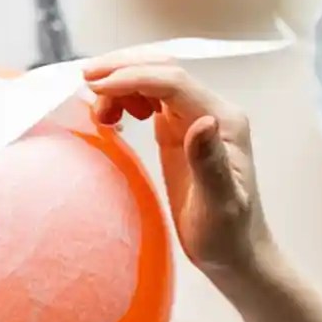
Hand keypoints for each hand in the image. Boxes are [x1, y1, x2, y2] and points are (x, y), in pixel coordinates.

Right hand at [82, 56, 276, 283]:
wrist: (236, 254)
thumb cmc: (228, 236)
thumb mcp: (220, 205)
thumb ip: (209, 162)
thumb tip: (202, 121)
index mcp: (223, 121)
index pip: (173, 83)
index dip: (133, 78)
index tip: (96, 87)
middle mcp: (211, 111)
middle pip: (163, 70)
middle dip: (123, 68)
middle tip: (85, 79)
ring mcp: (194, 119)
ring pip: (154, 81)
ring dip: (122, 83)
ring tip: (99, 111)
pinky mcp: (178, 132)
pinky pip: (149, 99)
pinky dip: (126, 97)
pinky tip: (113, 116)